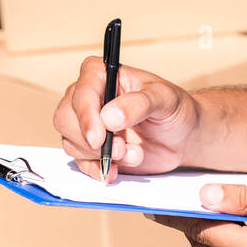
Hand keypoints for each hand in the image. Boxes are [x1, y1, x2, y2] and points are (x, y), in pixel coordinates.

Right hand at [53, 56, 200, 182]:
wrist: (181, 136)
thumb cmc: (173, 108)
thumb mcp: (164, 99)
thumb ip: (139, 104)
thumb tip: (109, 116)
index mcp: (102, 74)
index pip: (81, 92)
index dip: (86, 115)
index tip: (100, 136)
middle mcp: (88, 97)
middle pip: (65, 118)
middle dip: (91, 140)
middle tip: (120, 149)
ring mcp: (86, 124)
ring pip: (71, 142)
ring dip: (101, 156)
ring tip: (133, 154)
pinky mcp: (90, 148)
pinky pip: (80, 162)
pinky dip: (97, 170)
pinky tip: (114, 171)